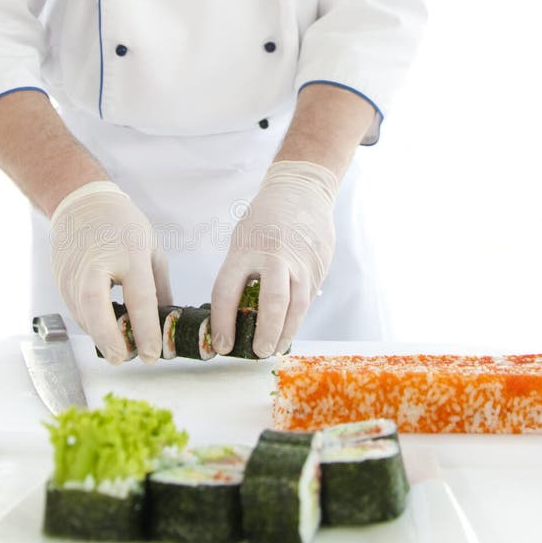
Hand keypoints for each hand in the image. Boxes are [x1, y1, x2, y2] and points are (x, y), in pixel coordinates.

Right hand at [50, 181, 171, 363]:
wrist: (83, 203)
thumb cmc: (123, 225)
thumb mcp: (151, 248)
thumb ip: (159, 286)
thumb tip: (166, 319)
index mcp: (129, 253)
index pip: (139, 298)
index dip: (146, 330)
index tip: (153, 353)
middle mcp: (98, 261)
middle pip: (96, 305)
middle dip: (109, 337)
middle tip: (123, 358)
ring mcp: (75, 268)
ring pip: (81, 311)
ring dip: (98, 335)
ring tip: (117, 350)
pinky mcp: (61, 275)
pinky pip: (73, 307)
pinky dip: (88, 323)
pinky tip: (100, 332)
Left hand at [210, 161, 337, 356]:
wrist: (301, 190)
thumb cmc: (263, 220)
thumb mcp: (242, 241)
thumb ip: (239, 274)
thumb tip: (235, 317)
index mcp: (245, 249)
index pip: (227, 292)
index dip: (222, 323)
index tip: (221, 344)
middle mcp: (274, 256)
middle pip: (271, 302)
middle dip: (264, 333)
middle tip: (257, 352)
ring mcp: (301, 261)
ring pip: (297, 305)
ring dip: (285, 332)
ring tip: (274, 348)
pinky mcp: (319, 266)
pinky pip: (307, 297)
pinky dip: (297, 316)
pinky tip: (288, 327)